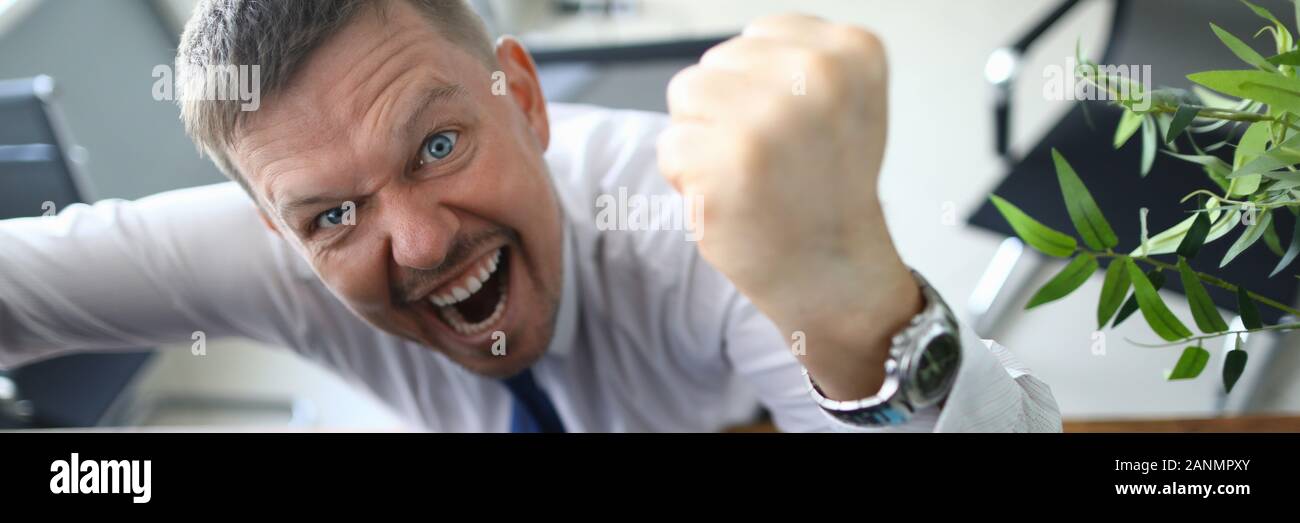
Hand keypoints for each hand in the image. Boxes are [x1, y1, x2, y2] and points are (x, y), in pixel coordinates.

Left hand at [658, 14, 921, 398]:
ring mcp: (771, 116)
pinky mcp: (728, 159)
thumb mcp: (842, 100)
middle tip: (771, 162)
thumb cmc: (826, 191)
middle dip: (727, 112)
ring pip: (687, 95)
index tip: (796, 132)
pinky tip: (732, 200)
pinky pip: (670, 145)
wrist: (835, 274)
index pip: (757, 36)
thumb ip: (796, 59)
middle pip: (716, 63)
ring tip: (748, 176)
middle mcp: (817, 75)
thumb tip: (726, 54)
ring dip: (702, 139)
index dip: (759, 88)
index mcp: (851, 51)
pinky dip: (686, 179)